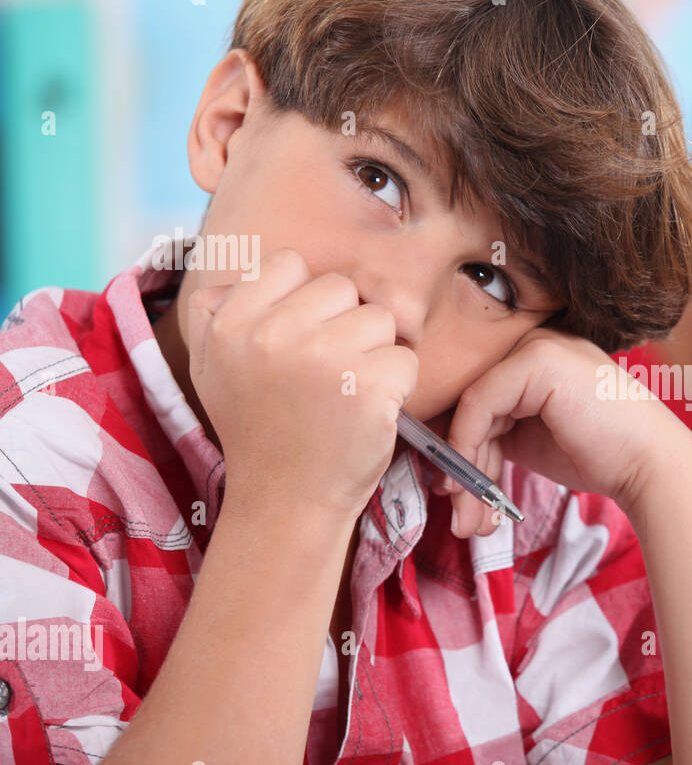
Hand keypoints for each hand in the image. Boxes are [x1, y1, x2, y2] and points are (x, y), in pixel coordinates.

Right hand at [187, 248, 418, 520]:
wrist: (286, 501)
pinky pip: (405, 358)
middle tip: (325, 376)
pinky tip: (367, 412)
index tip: (300, 339)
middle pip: (342, 288)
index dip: (305, 299)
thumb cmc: (259, 431)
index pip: (289, 263)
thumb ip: (217, 312)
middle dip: (344, 325)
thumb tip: (240, 272)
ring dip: (374, 354)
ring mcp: (324, 359)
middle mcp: (273, 335)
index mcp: (230, 324)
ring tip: (345, 394)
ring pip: (380, 318)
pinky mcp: (370, 387)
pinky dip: (398, 386)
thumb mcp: (213, 369)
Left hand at [431, 328, 689, 537]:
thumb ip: (493, 431)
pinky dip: (468, 447)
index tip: (455, 494)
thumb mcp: (531, 439)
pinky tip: (476, 490)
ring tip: (469, 520)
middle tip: (460, 516)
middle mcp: (534, 341)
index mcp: (536, 356)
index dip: (460, 447)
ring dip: (464, 470)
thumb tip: (440, 448)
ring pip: (470, 407)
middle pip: (470, 401)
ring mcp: (537, 345)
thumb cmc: (602, 456)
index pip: (479, 396)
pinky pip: (479, 404)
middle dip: (461, 465)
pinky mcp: (537, 360)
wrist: (651, 465)